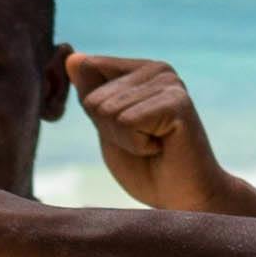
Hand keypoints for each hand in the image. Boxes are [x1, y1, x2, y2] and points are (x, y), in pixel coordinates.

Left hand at [64, 50, 235, 216]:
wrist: (183, 199)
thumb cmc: (146, 167)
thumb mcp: (108, 128)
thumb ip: (91, 94)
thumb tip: (72, 58)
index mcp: (141, 69)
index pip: (89, 70)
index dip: (96, 113)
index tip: (126, 130)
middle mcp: (158, 68)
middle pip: (95, 97)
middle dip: (109, 130)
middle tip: (142, 143)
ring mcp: (170, 83)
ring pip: (108, 112)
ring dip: (124, 141)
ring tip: (153, 146)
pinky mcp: (177, 102)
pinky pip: (127, 122)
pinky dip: (136, 145)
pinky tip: (161, 147)